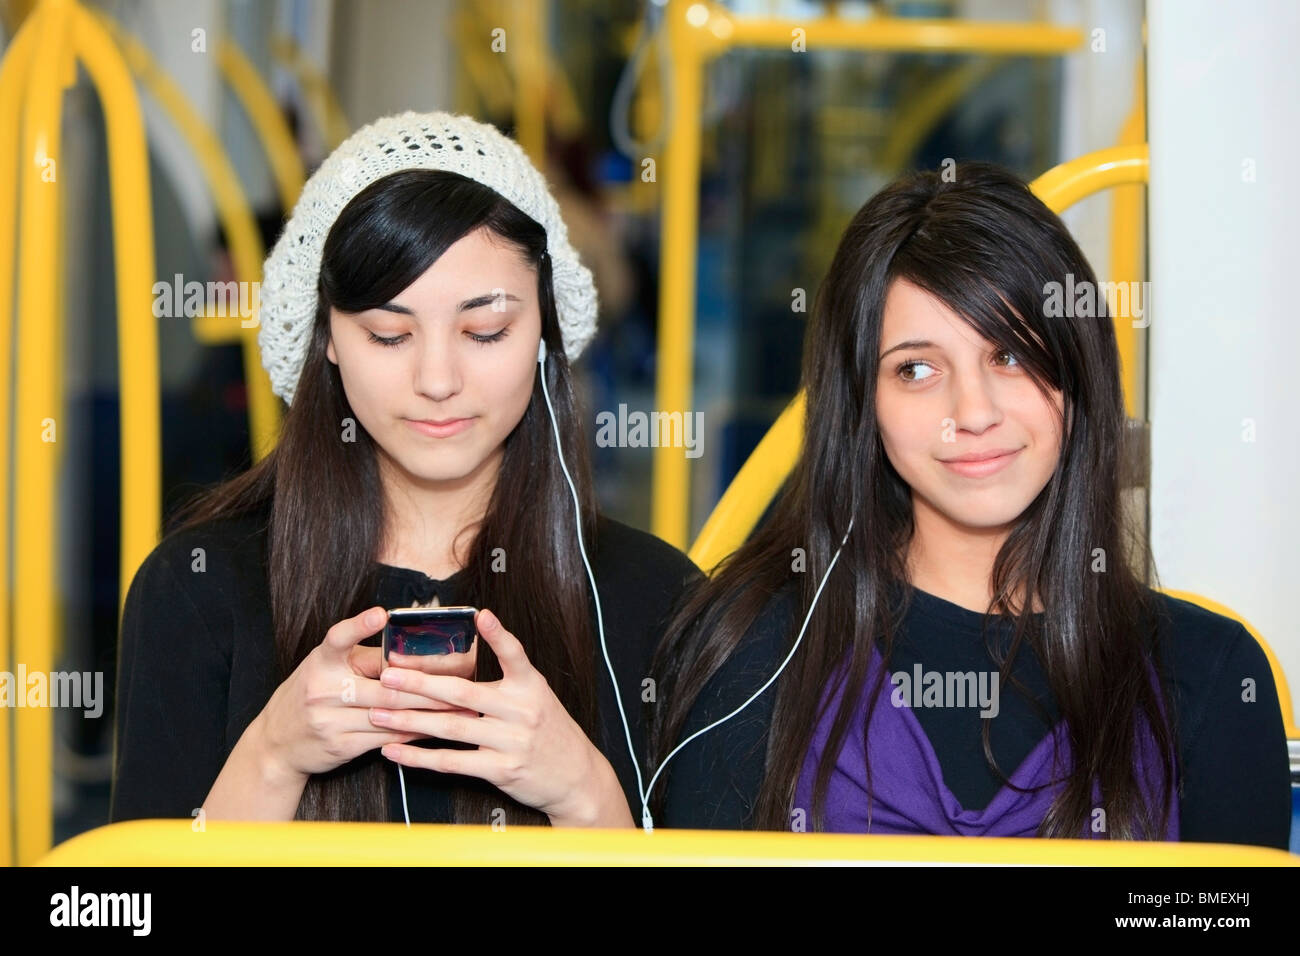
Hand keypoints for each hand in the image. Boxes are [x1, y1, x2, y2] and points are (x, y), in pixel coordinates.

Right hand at [258, 606, 461, 777]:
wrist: (275, 744)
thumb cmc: (311, 695)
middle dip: (427, 688)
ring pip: (390, 716)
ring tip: (461, 709)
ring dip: (429, 713)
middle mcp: (323, 690)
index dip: (359, 625)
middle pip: (384, 688)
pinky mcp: (341, 746)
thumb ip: (360, 657)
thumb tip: (409, 648)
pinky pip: (385, 738)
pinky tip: (437, 729)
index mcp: (321, 662)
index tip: (381, 614)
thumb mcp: (325, 668)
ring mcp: (331, 721)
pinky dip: (413, 732)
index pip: (338, 639)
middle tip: (461, 683)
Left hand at [370, 609, 633, 826]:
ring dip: (410, 720)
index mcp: (532, 687)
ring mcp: (511, 741)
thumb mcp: (538, 700)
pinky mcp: (501, 770)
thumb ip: (507, 684)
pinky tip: (395, 751)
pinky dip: (419, 758)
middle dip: (421, 683)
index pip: (515, 655)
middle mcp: (522, 711)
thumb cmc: (550, 733)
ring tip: (378, 713)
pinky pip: (452, 762)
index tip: (481, 615)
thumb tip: (458, 671)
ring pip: (451, 728)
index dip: (498, 635)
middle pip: (464, 693)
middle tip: (389, 674)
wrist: (576, 778)